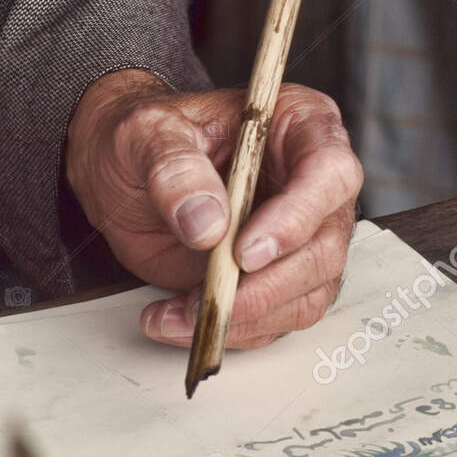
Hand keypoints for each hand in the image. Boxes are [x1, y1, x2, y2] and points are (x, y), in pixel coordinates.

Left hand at [66, 69, 360, 349]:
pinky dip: (230, 330)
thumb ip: (174, 168)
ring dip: (247, 316)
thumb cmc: (147, 139)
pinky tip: (179, 320)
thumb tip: (207, 221)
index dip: (296, 218)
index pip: (329, 172)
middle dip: (269, 284)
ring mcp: (302, 238)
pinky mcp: (279, 279)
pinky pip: (275, 320)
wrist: (127, 174)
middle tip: (213, 296)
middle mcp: (313, 185)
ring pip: (306, 294)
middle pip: (325, 247)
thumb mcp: (145, 134)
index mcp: (299, 126)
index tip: (245, 251)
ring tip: (182, 313)